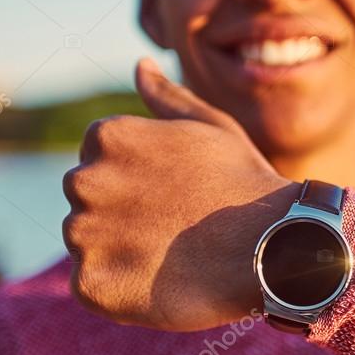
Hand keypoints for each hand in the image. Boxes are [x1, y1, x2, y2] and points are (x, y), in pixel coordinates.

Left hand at [62, 58, 299, 330]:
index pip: (99, 161)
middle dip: (121, 213)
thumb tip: (140, 65)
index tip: (173, 194)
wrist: (271, 247)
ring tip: (172, 256)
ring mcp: (83, 235)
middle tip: (174, 227)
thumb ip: (167, 98)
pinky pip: (92, 285)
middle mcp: (84, 181)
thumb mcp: (213, 127)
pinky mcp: (90, 283)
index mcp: (107, 137)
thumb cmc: (245, 184)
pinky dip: (120, 289)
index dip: (139, 181)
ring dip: (119, 251)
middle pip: (87, 201)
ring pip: (86, 243)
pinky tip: (162, 282)